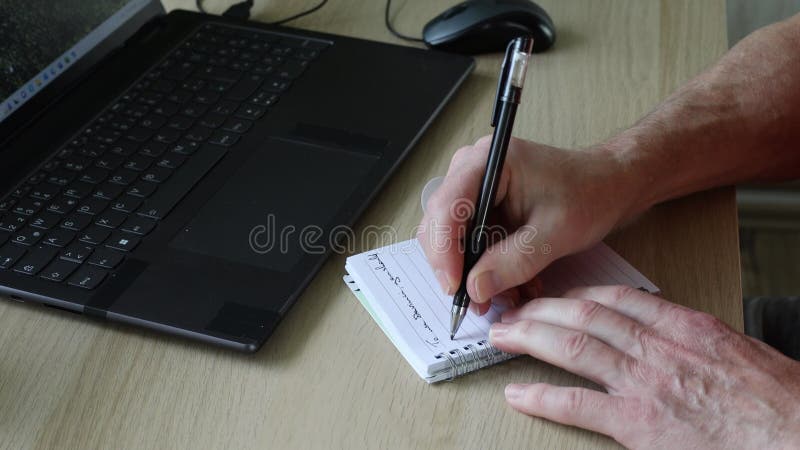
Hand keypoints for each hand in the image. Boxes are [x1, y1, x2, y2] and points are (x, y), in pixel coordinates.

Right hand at [417, 136, 640, 313]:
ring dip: (475, 274)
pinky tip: (513, 284)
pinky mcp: (480, 208)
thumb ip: (515, 261)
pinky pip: (469, 245)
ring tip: (508, 296)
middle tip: (480, 303)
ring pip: (452, 241)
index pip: (447, 207)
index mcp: (488, 162)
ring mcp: (473, 189)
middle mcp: (471, 171)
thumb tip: (475, 288)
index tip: (456, 287)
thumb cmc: (590, 193)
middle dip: (458, 268)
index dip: (444, 250)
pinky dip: (486, 270)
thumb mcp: (556, 232)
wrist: (607, 185)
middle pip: (440, 226)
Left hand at [489, 285, 799, 448]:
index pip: (619, 299)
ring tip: (504, 335)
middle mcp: (659, 347)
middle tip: (515, 308)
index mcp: (685, 328)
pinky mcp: (638, 423)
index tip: (560, 295)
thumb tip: (674, 338)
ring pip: (574, 347)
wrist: (796, 432)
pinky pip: (577, 405)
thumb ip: (697, 341)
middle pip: (586, 315)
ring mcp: (645, 383)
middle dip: (543, 308)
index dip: (579, 295)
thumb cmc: (778, 400)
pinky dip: (542, 397)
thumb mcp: (740, 353)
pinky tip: (518, 394)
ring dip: (531, 338)